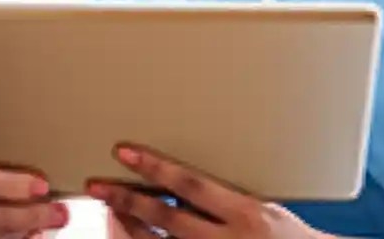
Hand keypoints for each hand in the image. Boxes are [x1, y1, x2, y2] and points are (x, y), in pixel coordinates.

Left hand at [86, 144, 327, 238]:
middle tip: (97, 185)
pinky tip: (132, 234)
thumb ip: (223, 194)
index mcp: (246, 213)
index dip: (155, 167)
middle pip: (166, 218)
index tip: (124, 151)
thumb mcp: (262, 205)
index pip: (190, 184)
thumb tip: (180, 178)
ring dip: (129, 229)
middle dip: (127, 201)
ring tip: (109, 209)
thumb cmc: (286, 236)